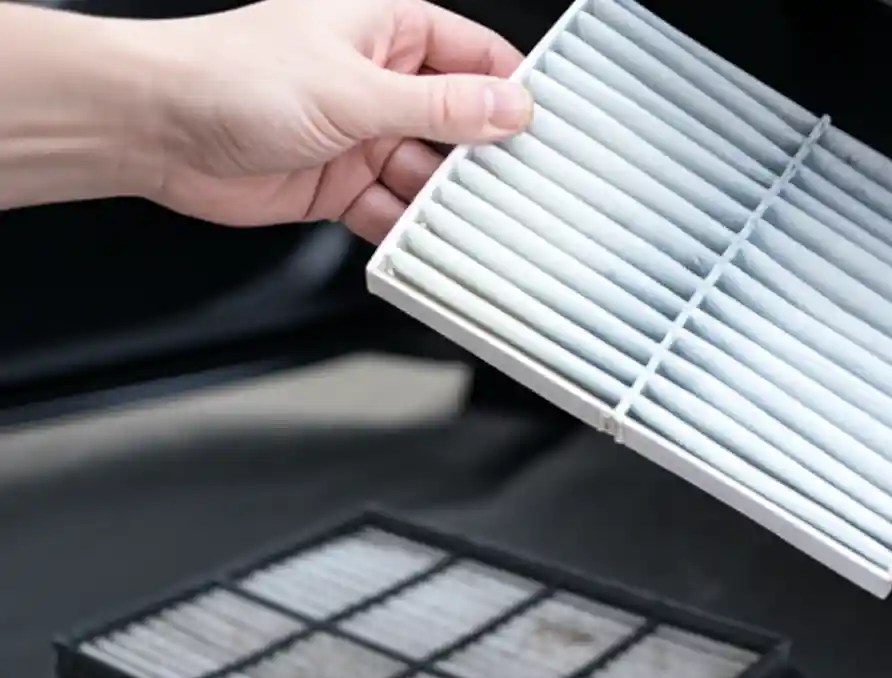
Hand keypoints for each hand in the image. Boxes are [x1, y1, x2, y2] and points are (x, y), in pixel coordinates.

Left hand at [135, 0, 530, 240]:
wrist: (155, 128)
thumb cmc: (233, 77)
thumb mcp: (355, 90)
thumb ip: (438, 107)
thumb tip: (508, 107)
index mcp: (388, 33)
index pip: (474, 55)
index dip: (511, 89)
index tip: (546, 126)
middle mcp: (379, 83)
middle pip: (457, 122)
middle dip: (483, 155)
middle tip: (517, 186)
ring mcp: (359, 135)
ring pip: (426, 172)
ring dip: (444, 198)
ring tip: (472, 221)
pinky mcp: (337, 183)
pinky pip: (389, 209)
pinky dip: (406, 227)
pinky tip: (423, 240)